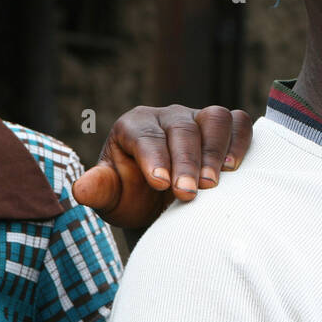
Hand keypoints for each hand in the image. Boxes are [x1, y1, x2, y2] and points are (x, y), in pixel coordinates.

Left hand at [71, 105, 252, 229]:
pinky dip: (240, 140)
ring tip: (212, 184)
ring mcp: (198, 118)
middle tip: (188, 194)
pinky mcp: (224, 127)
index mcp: (133, 126)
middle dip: (186, 162)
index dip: (154, 158)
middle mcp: (166, 116)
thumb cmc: (133, 198)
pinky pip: (239, 122)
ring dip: (216, 151)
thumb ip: (98, 190)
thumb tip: (81, 189)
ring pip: (214, 118)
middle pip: (181, 129)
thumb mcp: (111, 199)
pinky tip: (234, 168)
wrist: (161, 205)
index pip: (145, 136)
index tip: (161, 185)